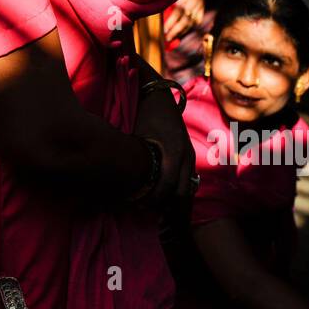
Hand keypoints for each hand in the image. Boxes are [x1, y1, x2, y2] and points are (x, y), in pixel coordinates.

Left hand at [132, 86, 191, 208]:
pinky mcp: (189, 154)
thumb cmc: (142, 114)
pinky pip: (188, 180)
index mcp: (174, 152)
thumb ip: (134, 161)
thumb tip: (119, 185)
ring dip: (174, 201)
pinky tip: (165, 199)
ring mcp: (190, 155)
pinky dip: (178, 191)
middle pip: (182, 193)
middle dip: (167, 207)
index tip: (140, 207)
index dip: (155, 200)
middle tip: (148, 213)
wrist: (157, 94)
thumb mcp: (138, 138)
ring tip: (158, 212)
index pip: (168, 186)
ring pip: (187, 188)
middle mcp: (186, 155)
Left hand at [163, 0, 205, 41]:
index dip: (172, 21)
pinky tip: (182, 34)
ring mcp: (199, 6)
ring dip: (181, 32)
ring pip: (191, 22)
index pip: (178, 10)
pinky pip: (196, 21)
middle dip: (176, 30)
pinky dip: (189, 29)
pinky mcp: (202, 8)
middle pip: (185, 19)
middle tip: (166, 38)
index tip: (164, 29)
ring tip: (171, 39)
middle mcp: (193, 1)